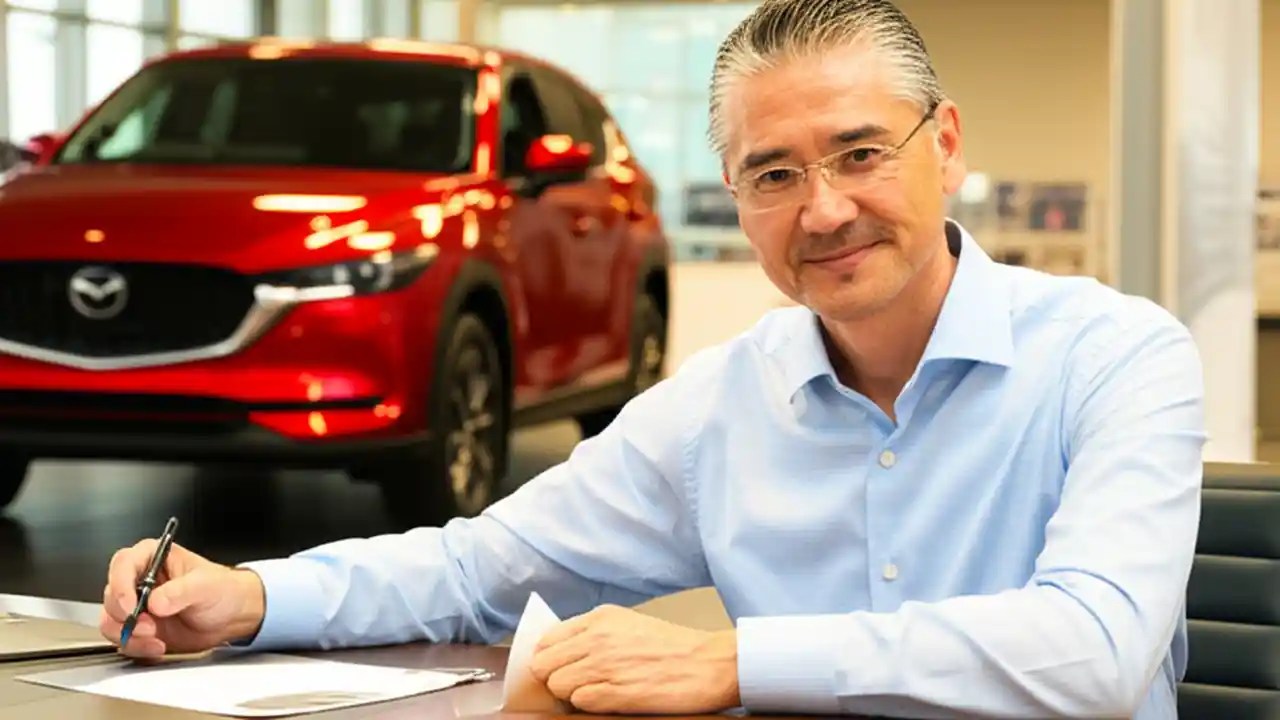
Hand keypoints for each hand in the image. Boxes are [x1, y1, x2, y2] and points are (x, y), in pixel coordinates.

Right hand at [99, 539, 265, 658]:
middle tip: (149, 627)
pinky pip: (123, 640)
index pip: (123, 564)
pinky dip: (136, 647)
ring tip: (155, 639)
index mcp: (154, 557)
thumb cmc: (222, 590)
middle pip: (111, 595)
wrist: (232, 617)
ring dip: (129, 635)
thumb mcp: (207, 585)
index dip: (121, 584)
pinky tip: (158, 646)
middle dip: (126, 616)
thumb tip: (157, 602)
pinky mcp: (139, 628)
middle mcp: (140, 580)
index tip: (130, 605)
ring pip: (111, 620)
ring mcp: (137, 605)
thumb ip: (182, 591)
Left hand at [529, 604, 739, 713]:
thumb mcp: (629, 624)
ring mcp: (605, 666)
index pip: (546, 640)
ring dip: (571, 694)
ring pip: (557, 686)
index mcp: (600, 618)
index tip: (558, 667)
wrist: (710, 664)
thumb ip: (593, 633)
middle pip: (544, 665)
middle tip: (576, 684)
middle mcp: (597, 638)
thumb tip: (561, 653)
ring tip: (597, 691)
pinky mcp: (615, 693)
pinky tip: (609, 699)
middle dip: (556, 677)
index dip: (550, 658)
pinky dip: (588, 705)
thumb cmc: (674, 646)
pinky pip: (578, 703)